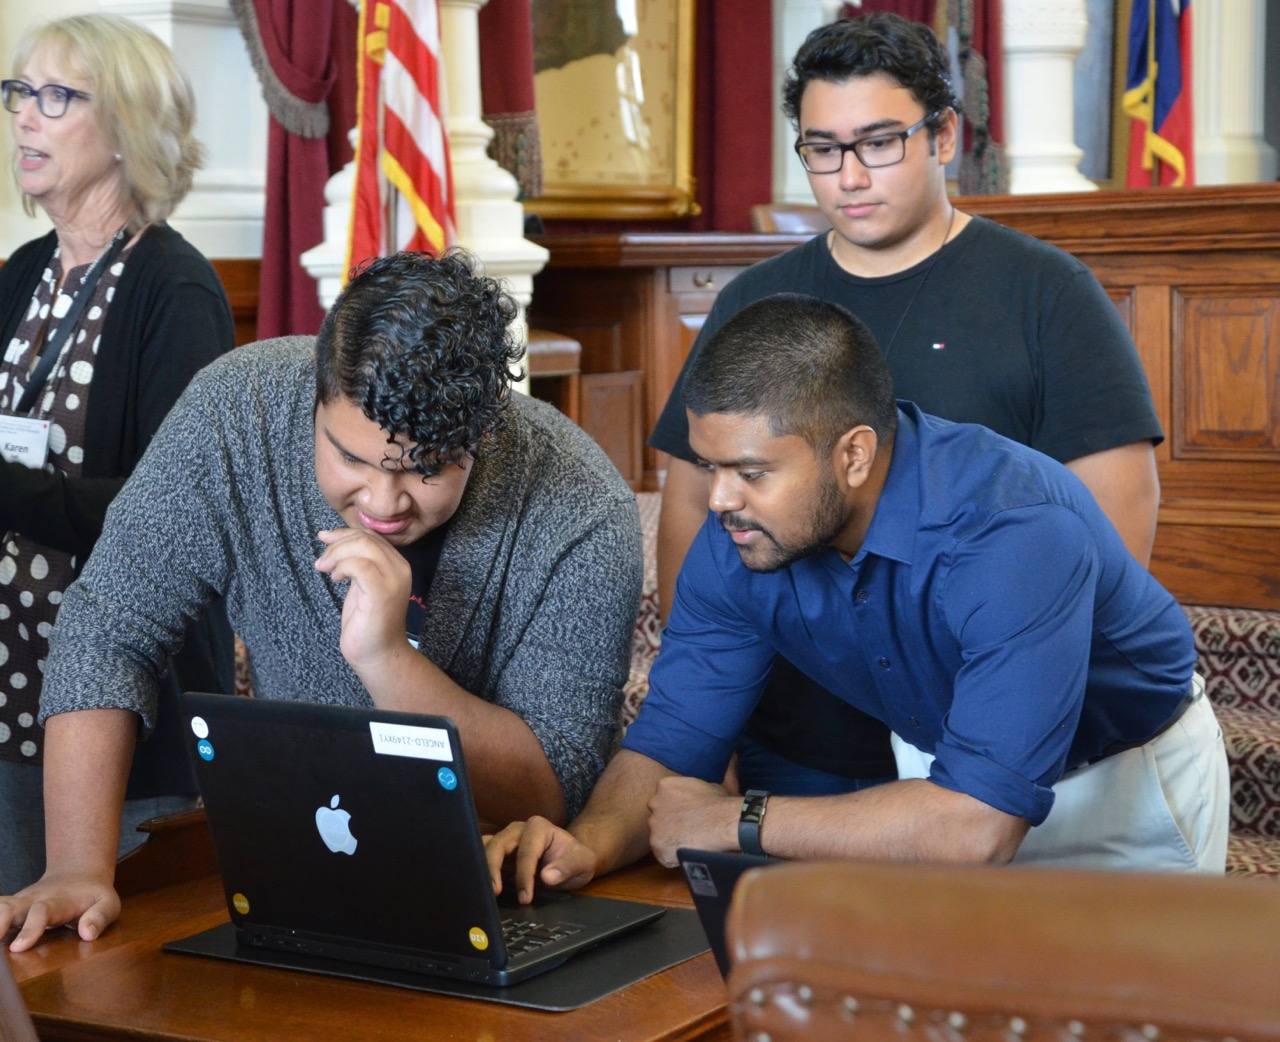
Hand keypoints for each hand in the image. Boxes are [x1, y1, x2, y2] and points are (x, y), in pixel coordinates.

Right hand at [0, 872, 120, 950]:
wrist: (78, 874)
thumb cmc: (93, 895)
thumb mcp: (107, 904)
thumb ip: (99, 917)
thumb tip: (87, 934)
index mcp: (57, 902)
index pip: (41, 912)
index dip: (30, 929)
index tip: (18, 948)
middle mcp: (33, 901)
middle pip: (9, 908)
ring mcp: (19, 904)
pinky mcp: (10, 909)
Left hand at [314, 528, 410, 669]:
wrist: (378, 653)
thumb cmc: (367, 621)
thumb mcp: (361, 584)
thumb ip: (357, 563)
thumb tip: (336, 540)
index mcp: (396, 564)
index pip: (371, 535)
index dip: (345, 532)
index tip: (324, 538)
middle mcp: (400, 568)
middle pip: (366, 538)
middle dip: (337, 544)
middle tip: (321, 562)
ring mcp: (393, 580)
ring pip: (363, 547)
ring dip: (336, 554)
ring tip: (324, 569)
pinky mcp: (382, 592)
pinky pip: (360, 566)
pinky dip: (342, 567)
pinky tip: (336, 579)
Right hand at [483, 817, 598, 903]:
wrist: (571, 860)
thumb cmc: (576, 859)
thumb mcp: (582, 863)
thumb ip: (566, 867)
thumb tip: (546, 877)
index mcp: (538, 828)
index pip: (526, 852)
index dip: (524, 875)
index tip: (525, 898)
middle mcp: (518, 830)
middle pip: (498, 844)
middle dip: (493, 868)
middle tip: (494, 892)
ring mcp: (505, 839)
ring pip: (484, 846)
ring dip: (480, 866)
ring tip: (479, 888)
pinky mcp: (496, 852)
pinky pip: (480, 854)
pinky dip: (476, 868)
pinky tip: (476, 884)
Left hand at [647, 776, 737, 866]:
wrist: (721, 822)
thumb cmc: (719, 805)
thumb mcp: (711, 787)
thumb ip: (700, 788)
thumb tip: (717, 786)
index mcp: (665, 786)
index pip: (663, 798)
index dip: (675, 808)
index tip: (685, 815)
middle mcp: (655, 803)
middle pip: (658, 816)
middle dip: (669, 823)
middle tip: (687, 829)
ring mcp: (654, 824)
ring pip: (659, 835)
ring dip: (670, 840)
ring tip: (689, 843)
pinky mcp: (657, 844)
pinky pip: (663, 853)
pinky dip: (673, 857)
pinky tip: (686, 853)